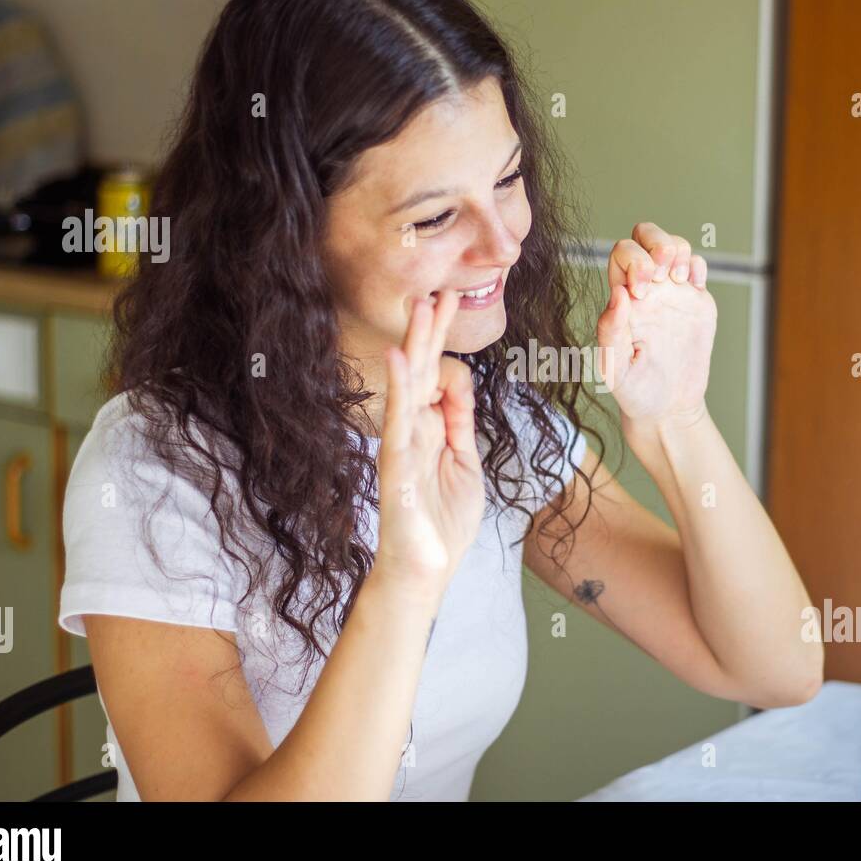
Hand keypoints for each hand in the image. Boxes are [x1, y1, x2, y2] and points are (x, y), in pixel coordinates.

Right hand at [374, 290, 483, 599]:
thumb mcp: (465, 464)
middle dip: (432, 330)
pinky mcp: (395, 467)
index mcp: (429, 430)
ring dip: (415, 346)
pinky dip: (398, 390)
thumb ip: (460, 423)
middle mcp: (411, 431)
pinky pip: (397, 423)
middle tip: (440, 288)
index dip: (444, 339)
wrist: (425, 572)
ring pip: (408, 387)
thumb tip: (458, 381)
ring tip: (421, 308)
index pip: (436, 374)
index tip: (451, 300)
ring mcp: (401, 446)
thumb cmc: (443, 524)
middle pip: (422, 371)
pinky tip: (397, 360)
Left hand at [596, 222, 716, 430]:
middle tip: (663, 276)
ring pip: (674, 245)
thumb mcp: (615, 368)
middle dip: (657, 244)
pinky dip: (698, 266)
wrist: (669, 408)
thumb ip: (610, 331)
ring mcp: (673, 293)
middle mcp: (646, 289)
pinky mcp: (697, 302)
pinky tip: (693, 288)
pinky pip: (698, 266)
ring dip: (679, 252)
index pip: (621, 254)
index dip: (632, 261)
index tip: (642, 293)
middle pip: (646, 236)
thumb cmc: (634, 391)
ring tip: (679, 281)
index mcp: (622, 299)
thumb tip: (618, 294)